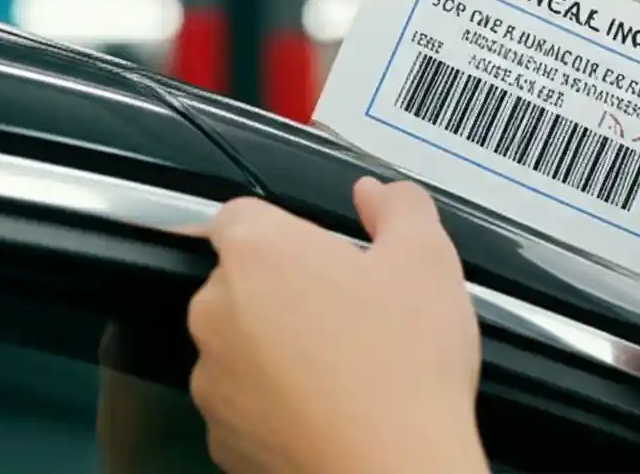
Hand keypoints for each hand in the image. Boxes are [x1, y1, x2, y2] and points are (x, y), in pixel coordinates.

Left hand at [187, 178, 485, 472]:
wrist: (390, 469)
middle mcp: (216, 311)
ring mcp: (212, 379)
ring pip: (243, 343)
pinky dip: (278, 400)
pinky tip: (333, 406)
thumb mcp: (427, 259)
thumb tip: (375, 194)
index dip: (289, 228)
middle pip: (243, 279)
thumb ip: (399, 207)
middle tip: (353, 308)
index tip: (327, 252)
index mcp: (258, 253)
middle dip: (290, 287)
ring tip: (350, 364)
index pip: (244, 213)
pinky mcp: (221, 436)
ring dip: (281, 345)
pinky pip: (246, 401)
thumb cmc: (405, 364)